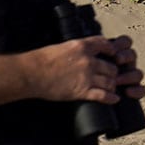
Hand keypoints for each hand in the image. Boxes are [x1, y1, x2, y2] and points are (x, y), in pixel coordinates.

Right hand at [23, 35, 143, 103]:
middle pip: (112, 67)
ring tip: (111, 88)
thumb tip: (85, 51)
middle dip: (113, 73)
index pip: (106, 45)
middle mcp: (88, 61)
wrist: (30, 73)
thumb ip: (78, 49)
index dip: (112, 51)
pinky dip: (111, 98)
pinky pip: (103, 95)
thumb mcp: (63, 47)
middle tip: (112, 77)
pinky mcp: (82, 91)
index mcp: (83, 47)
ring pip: (110, 81)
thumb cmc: (41, 60)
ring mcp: (87, 76)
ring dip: (112, 85)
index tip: (114, 56)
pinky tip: (114, 99)